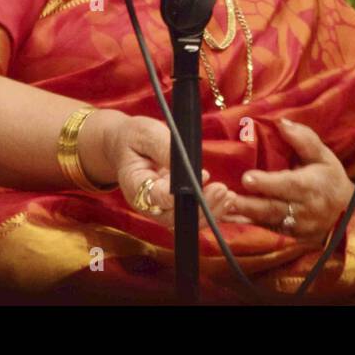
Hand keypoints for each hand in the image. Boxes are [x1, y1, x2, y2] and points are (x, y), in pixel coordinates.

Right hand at [101, 114, 232, 227]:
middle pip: (172, 217)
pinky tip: (226, 199)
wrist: (126, 146)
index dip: (179, 192)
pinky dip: (209, 210)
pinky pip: (191, 216)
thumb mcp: (145, 133)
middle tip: (221, 190)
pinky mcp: (172, 206)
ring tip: (228, 196)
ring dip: (208, 212)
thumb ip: (163, 147)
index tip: (202, 176)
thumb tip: (187, 164)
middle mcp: (146, 203)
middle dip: (199, 207)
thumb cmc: (134, 138)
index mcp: (134, 185)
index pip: (156, 197)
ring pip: (184, 221)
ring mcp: (160, 208)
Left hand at [225, 118, 354, 243]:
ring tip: (222, 208)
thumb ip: (303, 139)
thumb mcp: (324, 156)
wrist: (348, 215)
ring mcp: (295, 225)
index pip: (288, 185)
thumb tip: (281, 122)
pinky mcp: (289, 235)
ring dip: (244, 215)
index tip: (247, 178)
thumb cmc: (331, 179)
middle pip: (273, 207)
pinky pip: (266, 230)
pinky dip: (247, 224)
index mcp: (311, 185)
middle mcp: (303, 208)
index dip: (267, 183)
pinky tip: (227, 218)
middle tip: (226, 197)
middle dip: (249, 204)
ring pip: (267, 222)